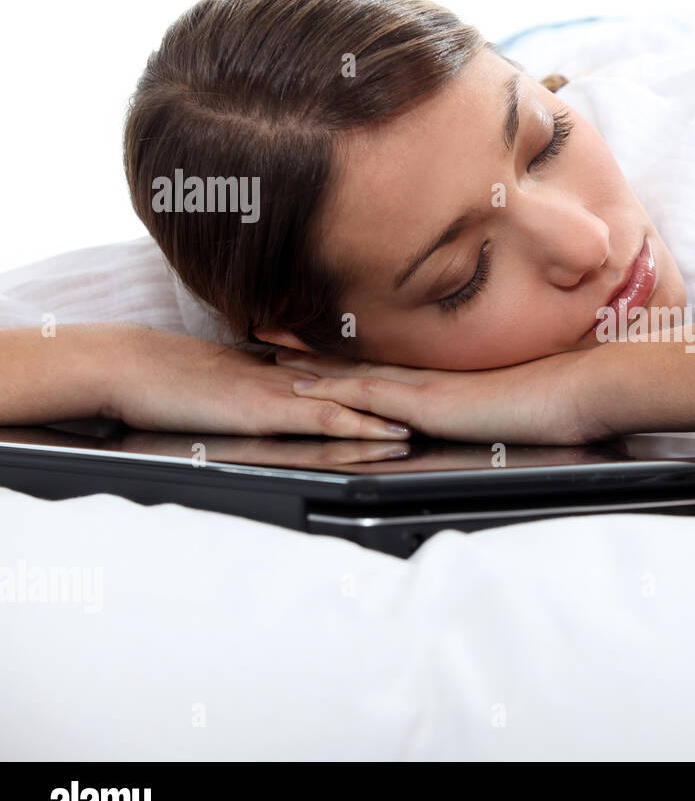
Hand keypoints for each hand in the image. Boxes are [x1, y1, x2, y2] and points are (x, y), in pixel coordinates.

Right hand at [100, 324, 415, 439]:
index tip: (432, 384)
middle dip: (410, 393)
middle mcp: (297, 375)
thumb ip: (263, 383)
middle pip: (366, 384)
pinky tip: (385, 433)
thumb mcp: (230, 379)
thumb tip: (284, 391)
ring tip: (442, 422)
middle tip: (457, 400)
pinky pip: (323, 420)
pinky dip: (358, 426)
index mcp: (290, 368)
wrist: (131, 367)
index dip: (393, 379)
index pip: (352, 373)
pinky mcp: (268, 412)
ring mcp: (285, 392)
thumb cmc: (173, 376)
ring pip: (356, 402)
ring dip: (399, 413)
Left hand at [275, 346, 606, 444]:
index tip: (303, 327)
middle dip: (305, 342)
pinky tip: (293, 388)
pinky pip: (365, 396)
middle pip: (353, 354)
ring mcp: (426, 386)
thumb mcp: (525, 391)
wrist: (588, 384)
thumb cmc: (571, 389)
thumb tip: (506, 397)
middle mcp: (429, 374)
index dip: (338, 341)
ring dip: (302, 360)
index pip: (380, 355)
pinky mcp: (428, 403)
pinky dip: (326, 389)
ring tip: (259, 341)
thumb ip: (504, 392)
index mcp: (445, 373)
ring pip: (348, 368)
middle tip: (259, 322)